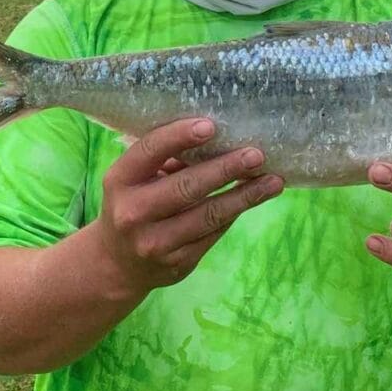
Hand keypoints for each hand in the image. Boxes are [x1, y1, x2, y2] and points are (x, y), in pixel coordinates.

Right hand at [95, 117, 282, 294]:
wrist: (118, 264)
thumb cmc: (134, 203)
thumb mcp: (135, 178)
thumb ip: (165, 159)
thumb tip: (219, 136)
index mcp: (119, 180)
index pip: (149, 152)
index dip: (179, 137)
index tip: (211, 125)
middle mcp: (133, 213)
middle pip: (186, 187)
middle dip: (225, 169)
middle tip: (256, 155)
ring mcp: (155, 243)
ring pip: (208, 215)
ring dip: (245, 196)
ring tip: (273, 181)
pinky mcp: (178, 263)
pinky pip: (214, 233)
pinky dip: (236, 212)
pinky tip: (256, 197)